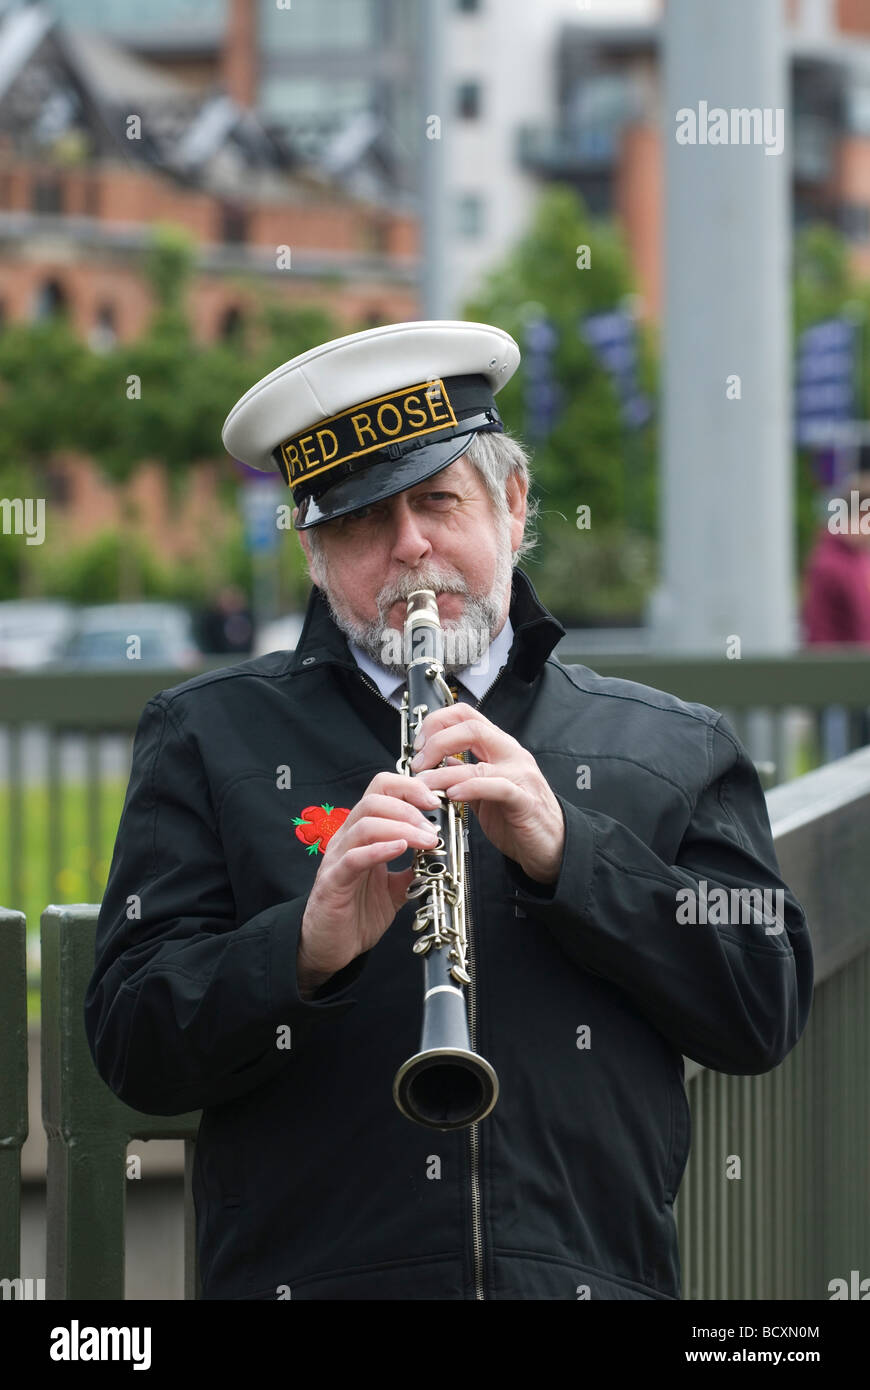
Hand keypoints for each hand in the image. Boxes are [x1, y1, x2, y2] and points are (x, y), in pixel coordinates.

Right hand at [297, 770, 442, 990]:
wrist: (329, 947)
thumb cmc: (357, 912)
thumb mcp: (395, 887)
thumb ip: (413, 868)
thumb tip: (440, 855)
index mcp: (362, 834)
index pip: (381, 790)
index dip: (410, 788)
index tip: (436, 802)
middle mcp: (347, 839)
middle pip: (374, 799)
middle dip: (410, 808)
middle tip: (433, 829)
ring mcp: (337, 858)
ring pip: (366, 824)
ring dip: (402, 828)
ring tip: (426, 842)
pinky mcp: (333, 882)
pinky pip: (354, 858)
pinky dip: (380, 849)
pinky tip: (400, 850)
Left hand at [410, 702, 565, 884]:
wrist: (551, 845)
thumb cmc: (518, 817)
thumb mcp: (485, 788)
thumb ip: (464, 771)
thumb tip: (438, 760)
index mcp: (499, 746)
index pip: (465, 715)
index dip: (436, 724)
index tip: (418, 746)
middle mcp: (510, 754)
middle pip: (470, 727)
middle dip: (436, 742)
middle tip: (417, 765)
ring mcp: (520, 775)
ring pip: (477, 760)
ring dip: (442, 773)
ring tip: (424, 785)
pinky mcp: (524, 799)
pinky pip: (495, 787)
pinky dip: (469, 788)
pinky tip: (452, 796)